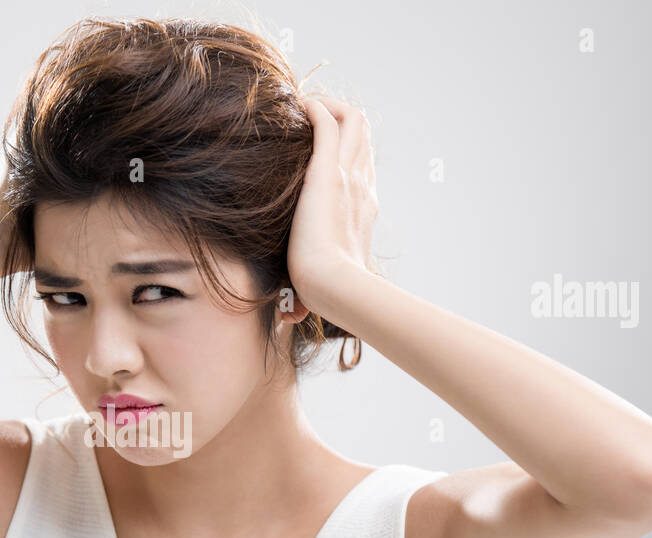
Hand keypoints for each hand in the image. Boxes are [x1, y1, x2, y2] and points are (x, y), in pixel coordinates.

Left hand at [287, 93, 378, 322]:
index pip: (363, 165)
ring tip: (306, 105)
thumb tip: (288, 318)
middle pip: (364, 135)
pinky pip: (329, 123)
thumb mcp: (318, 284)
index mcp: (363, 208)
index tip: (322, 146)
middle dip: (341, 116)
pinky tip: (297, 107)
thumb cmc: (324, 292)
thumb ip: (304, 292)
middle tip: (312, 115)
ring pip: (353, 120)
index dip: (347, 149)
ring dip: (330, 106)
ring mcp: (348, 176)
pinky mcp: (327, 171)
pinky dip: (315, 108)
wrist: (334, 285)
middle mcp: (362, 186)